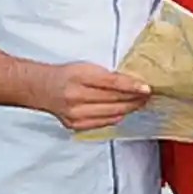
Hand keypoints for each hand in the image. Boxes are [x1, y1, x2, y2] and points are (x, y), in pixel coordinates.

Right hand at [37, 62, 151, 130]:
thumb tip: (133, 84)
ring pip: (111, 114)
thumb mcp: (86, 67)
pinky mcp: (76, 125)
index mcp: (79, 77)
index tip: (146, 88)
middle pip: (113, 100)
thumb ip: (107, 76)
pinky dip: (117, 117)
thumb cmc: (67, 75)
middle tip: (147, 95)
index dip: (132, 86)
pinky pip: (104, 123)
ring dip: (129, 108)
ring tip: (139, 103)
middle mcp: (76, 97)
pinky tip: (124, 111)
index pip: (112, 83)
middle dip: (134, 98)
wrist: (45, 89)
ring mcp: (76, 114)